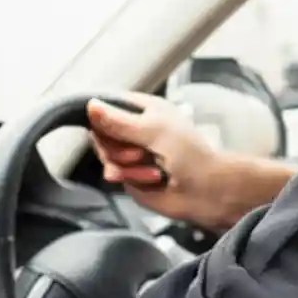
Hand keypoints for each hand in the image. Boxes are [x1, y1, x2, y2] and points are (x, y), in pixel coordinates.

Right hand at [87, 93, 233, 229]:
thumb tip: (90, 105)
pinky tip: (149, 179)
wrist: (206, 191)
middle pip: (101, 133)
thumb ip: (119, 121)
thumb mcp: (154, 131)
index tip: (106, 128)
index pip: (107, 105)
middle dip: (118, 147)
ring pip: (106, 155)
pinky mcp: (131, 175)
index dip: (102, 118)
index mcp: (144, 109)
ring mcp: (132, 153)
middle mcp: (135, 129)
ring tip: (152, 169)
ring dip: (129, 166)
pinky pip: (115, 174)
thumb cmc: (191, 155)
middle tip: (139, 152)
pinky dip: (131, 178)